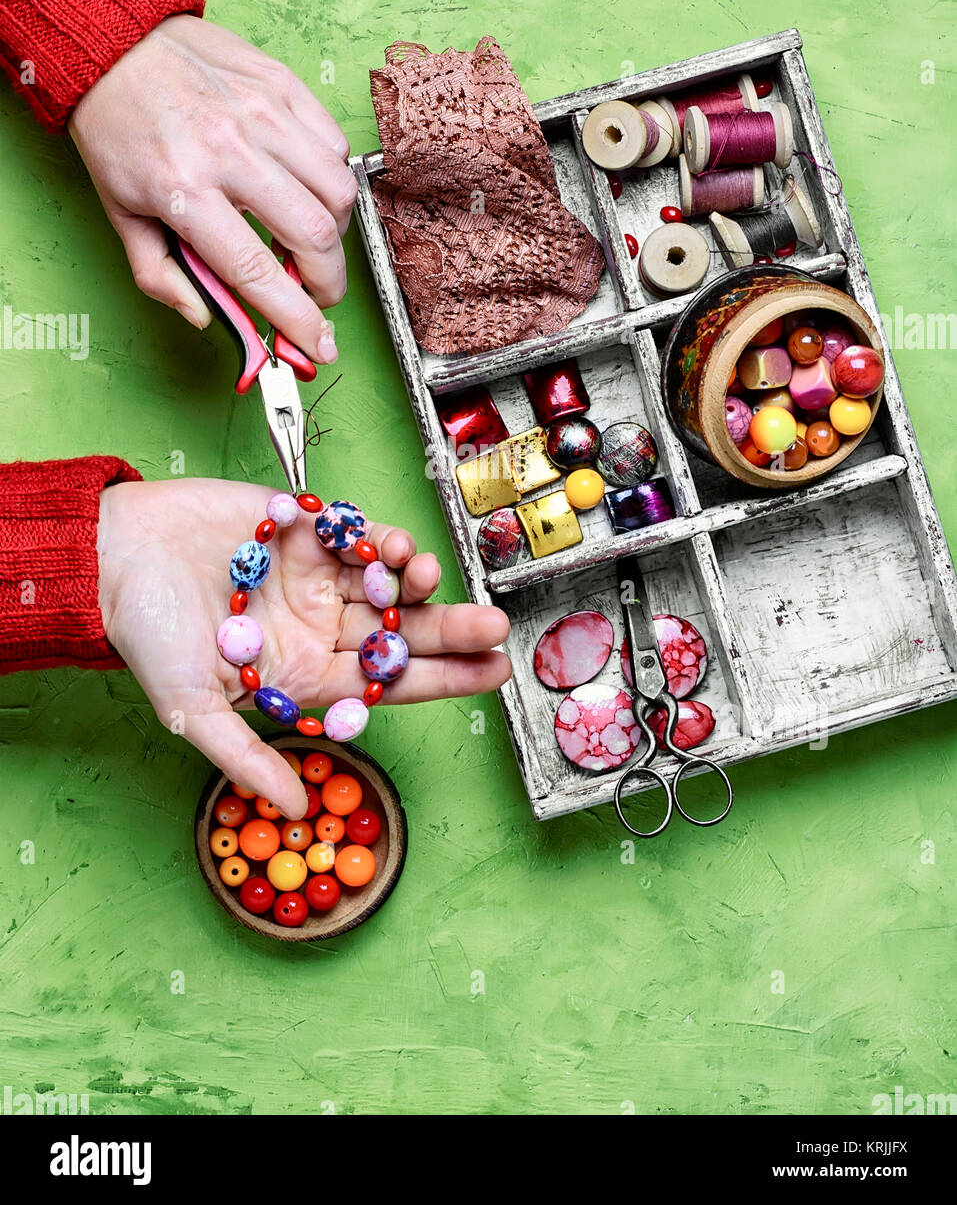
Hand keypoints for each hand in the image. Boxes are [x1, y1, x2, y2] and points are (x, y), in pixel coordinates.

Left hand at [69, 15, 356, 363]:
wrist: (114, 43)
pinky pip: (335, 146)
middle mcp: (230, 150)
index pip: (257, 271)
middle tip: (317, 292)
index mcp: (184, 190)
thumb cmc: (117, 128)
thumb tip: (207, 315)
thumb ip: (160, 274)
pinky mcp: (283, 86)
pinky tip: (305, 186)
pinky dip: (332, 179)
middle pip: (315, 235)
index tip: (318, 345)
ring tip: (309, 237)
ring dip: (335, 231)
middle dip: (328, 281)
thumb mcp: (120, 211)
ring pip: (338, 191)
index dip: (297, 318)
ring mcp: (263, 114)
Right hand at [97, 478, 511, 817]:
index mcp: (305, 674)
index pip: (390, 682)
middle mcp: (320, 627)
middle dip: (450, 630)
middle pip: (403, 632)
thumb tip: (296, 808)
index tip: (493, 672)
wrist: (111, 556)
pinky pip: (359, 534)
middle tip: (494, 628)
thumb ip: (246, 755)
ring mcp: (316, 577)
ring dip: (417, 581)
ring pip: (388, 581)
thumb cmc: (145, 635)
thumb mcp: (191, 708)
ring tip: (428, 577)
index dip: (444, 678)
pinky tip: (398, 547)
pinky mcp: (305, 529)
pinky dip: (383, 538)